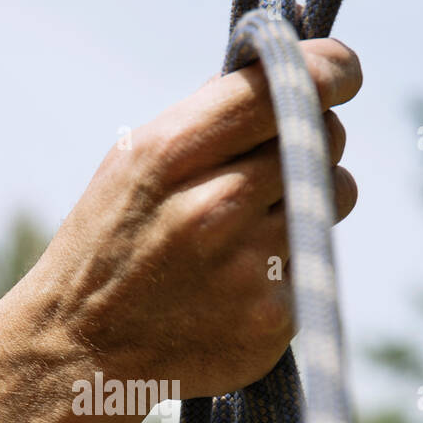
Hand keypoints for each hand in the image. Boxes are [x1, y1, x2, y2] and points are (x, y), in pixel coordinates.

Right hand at [32, 38, 361, 398]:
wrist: (80, 352)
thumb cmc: (109, 248)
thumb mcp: (130, 166)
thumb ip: (203, 120)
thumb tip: (280, 78)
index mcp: (171, 155)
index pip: (282, 89)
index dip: (329, 71)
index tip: (342, 73)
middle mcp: (214, 207)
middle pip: (321, 138)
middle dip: (309, 140)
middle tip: (271, 166)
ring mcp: (249, 267)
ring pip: (333, 196)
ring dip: (309, 201)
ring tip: (251, 228)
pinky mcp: (275, 318)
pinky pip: (317, 261)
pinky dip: (292, 264)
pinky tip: (241, 284)